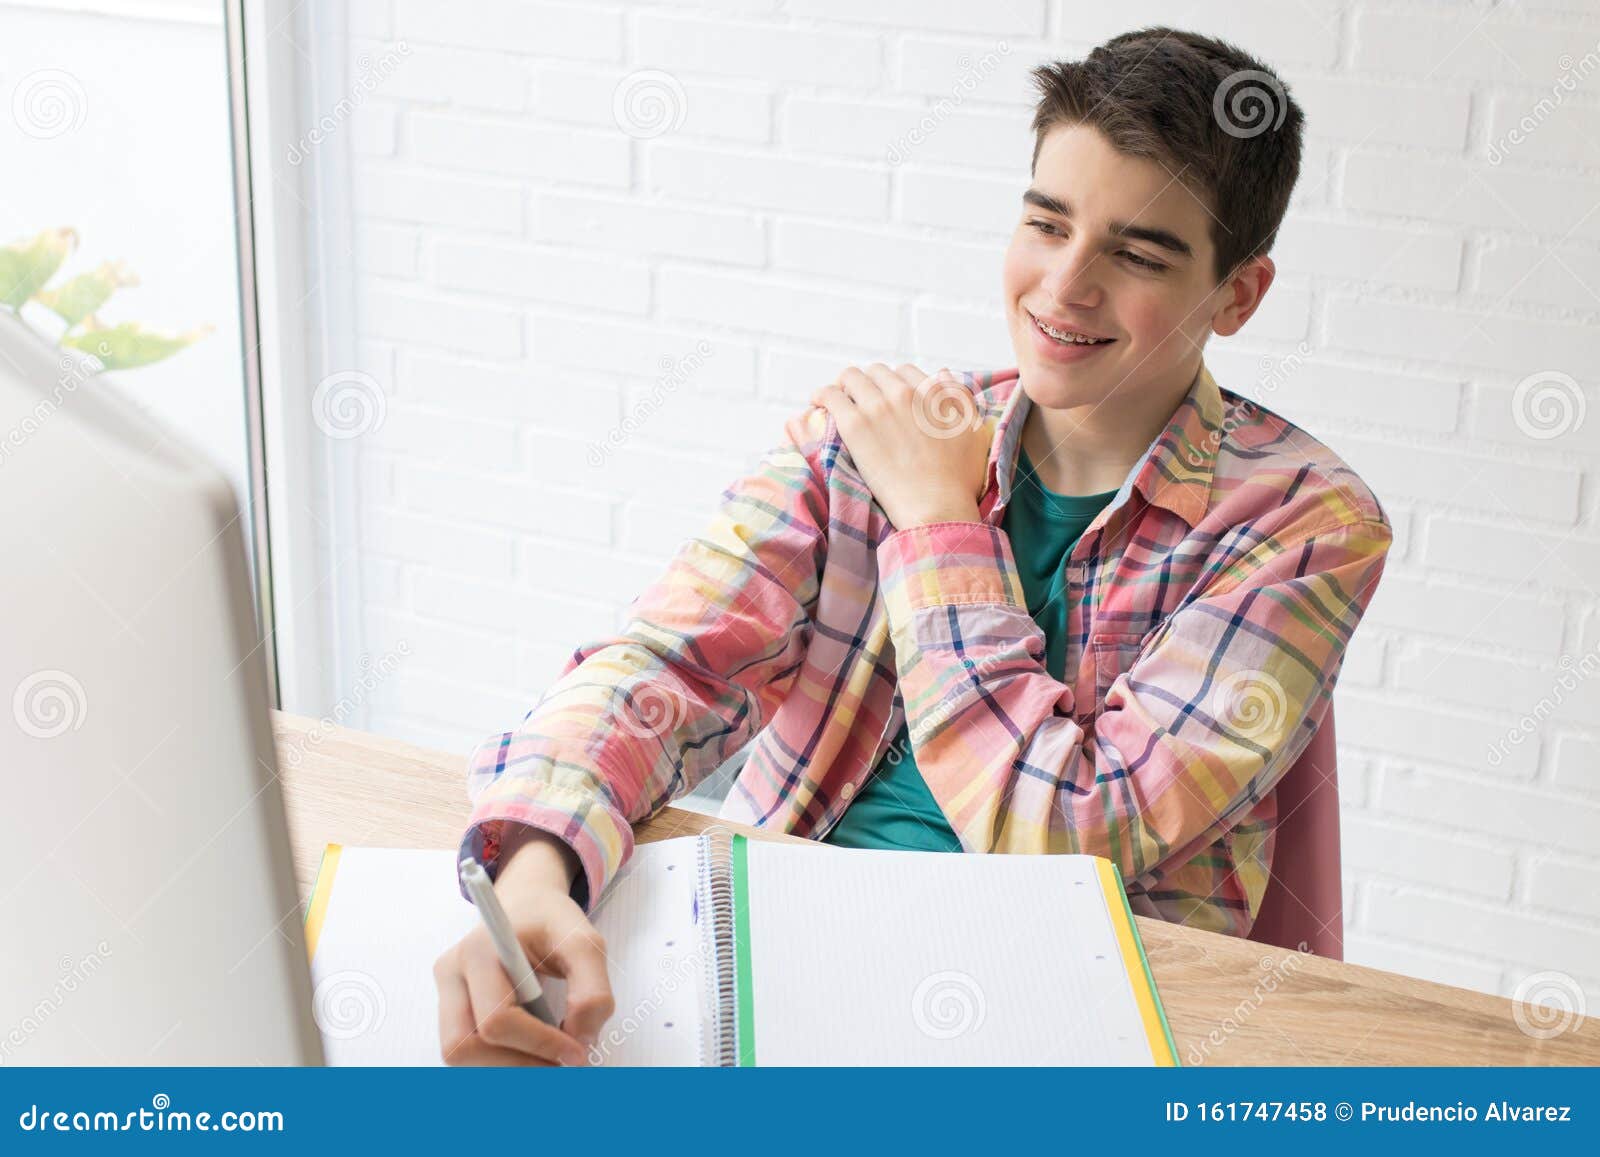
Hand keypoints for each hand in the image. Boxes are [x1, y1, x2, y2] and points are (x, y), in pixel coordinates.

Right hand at [433, 829, 614, 1065]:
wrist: (527, 907)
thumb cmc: (551, 922)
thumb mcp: (586, 943)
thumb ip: (593, 991)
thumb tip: (581, 1042)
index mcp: (480, 950)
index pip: (497, 1019)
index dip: (538, 1045)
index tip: (577, 1053)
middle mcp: (452, 972)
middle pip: (467, 1046)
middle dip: (520, 1064)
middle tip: (562, 1063)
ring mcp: (445, 991)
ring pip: (461, 1055)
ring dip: (508, 1066)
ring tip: (546, 1052)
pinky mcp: (449, 1008)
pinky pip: (466, 1052)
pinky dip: (500, 1060)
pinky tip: (529, 1048)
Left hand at [810, 363, 988, 528]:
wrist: (936, 506)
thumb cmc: (958, 477)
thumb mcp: (973, 431)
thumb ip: (960, 397)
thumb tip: (941, 374)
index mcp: (932, 392)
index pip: (905, 372)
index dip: (895, 384)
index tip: (888, 399)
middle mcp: (905, 392)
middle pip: (877, 372)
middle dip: (870, 383)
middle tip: (863, 401)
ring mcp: (878, 406)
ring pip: (851, 378)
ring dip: (845, 386)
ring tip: (840, 401)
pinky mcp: (855, 425)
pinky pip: (830, 395)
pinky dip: (823, 395)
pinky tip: (819, 403)